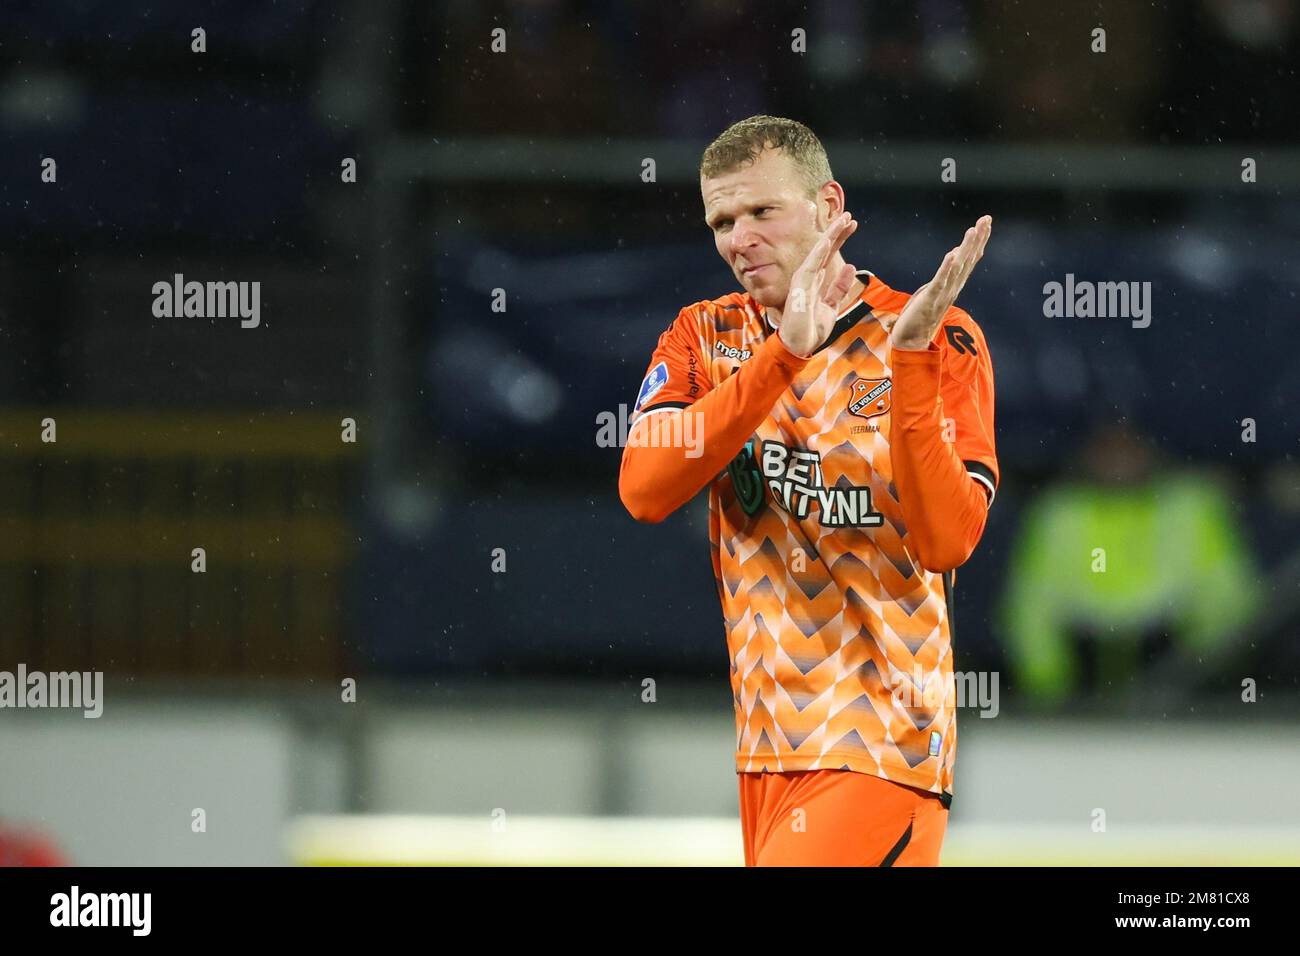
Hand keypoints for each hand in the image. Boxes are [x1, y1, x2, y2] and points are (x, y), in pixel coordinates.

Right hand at [778, 211, 858, 357]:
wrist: (798, 346)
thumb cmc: (811, 329)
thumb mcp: (831, 306)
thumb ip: (839, 287)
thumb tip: (851, 267)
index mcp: (816, 280)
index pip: (829, 255)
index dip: (840, 239)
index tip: (852, 225)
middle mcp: (808, 277)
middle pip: (825, 249)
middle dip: (838, 232)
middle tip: (850, 216)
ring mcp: (803, 280)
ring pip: (819, 252)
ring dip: (831, 236)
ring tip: (843, 220)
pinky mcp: (800, 287)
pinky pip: (811, 266)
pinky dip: (819, 253)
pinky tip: (827, 240)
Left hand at [889, 215, 991, 350]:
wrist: (911, 342)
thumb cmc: (919, 316)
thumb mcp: (934, 291)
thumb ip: (945, 276)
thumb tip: (954, 256)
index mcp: (953, 285)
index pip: (968, 260)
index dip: (978, 242)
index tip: (985, 224)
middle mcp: (952, 288)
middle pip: (968, 260)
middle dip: (977, 239)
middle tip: (986, 219)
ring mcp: (943, 294)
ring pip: (957, 267)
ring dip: (966, 249)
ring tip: (973, 230)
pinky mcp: (930, 300)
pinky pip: (940, 282)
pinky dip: (946, 268)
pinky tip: (952, 254)